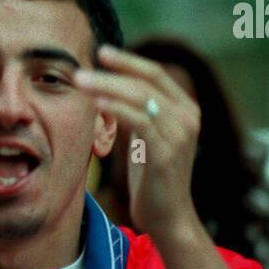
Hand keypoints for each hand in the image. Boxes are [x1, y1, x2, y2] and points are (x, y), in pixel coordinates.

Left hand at [73, 46, 201, 241]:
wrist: (168, 217)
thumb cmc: (152, 177)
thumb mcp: (147, 137)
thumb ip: (139, 112)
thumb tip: (111, 88)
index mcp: (185, 109)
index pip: (156, 74)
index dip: (128, 61)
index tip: (101, 51)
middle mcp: (188, 117)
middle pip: (148, 81)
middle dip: (114, 70)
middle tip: (84, 65)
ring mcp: (180, 134)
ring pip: (142, 97)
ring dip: (108, 86)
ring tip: (80, 81)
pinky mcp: (167, 152)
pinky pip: (139, 121)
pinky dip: (116, 108)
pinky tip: (96, 102)